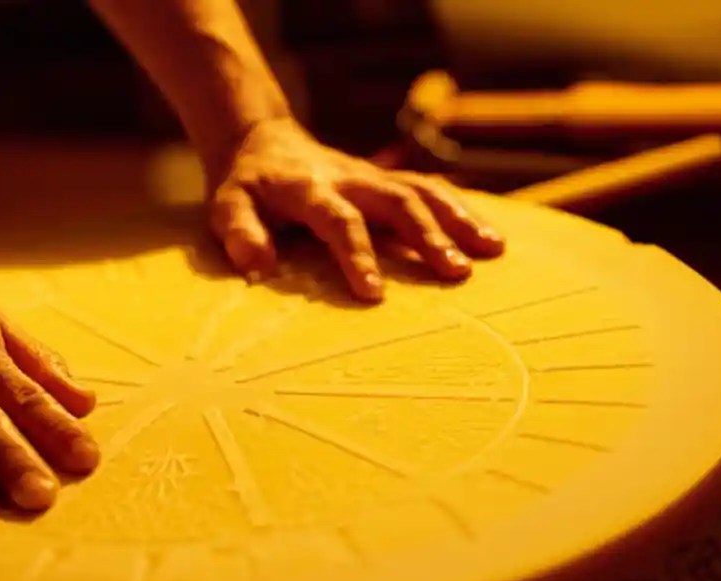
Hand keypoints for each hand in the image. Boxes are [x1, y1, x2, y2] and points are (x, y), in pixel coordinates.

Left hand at [206, 117, 504, 301]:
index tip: (374, 294)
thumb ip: (240, 234)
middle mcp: (349, 178)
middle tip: (456, 273)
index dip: (357, 254)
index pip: (338, 221)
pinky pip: (430, 189)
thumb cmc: (247, 189)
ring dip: (458, 219)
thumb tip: (256, 266)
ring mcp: (373, 176)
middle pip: (396, 201)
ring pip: (422, 190)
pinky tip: (490, 236)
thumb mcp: (228, 208)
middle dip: (428, 236)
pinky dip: (462, 209)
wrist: (265, 145)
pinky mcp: (388, 179)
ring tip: (493, 251)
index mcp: (309, 189)